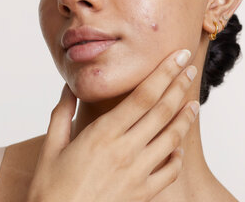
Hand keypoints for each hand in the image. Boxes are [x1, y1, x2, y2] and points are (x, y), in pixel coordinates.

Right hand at [27, 49, 199, 201]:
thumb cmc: (50, 189)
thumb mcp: (51, 147)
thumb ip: (62, 113)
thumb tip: (69, 87)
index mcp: (103, 134)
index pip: (143, 95)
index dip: (164, 73)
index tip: (177, 56)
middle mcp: (125, 150)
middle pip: (162, 111)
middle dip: (179, 85)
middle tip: (191, 67)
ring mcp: (137, 173)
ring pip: (171, 138)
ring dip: (186, 118)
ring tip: (194, 103)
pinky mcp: (142, 194)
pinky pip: (169, 172)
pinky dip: (177, 156)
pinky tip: (178, 147)